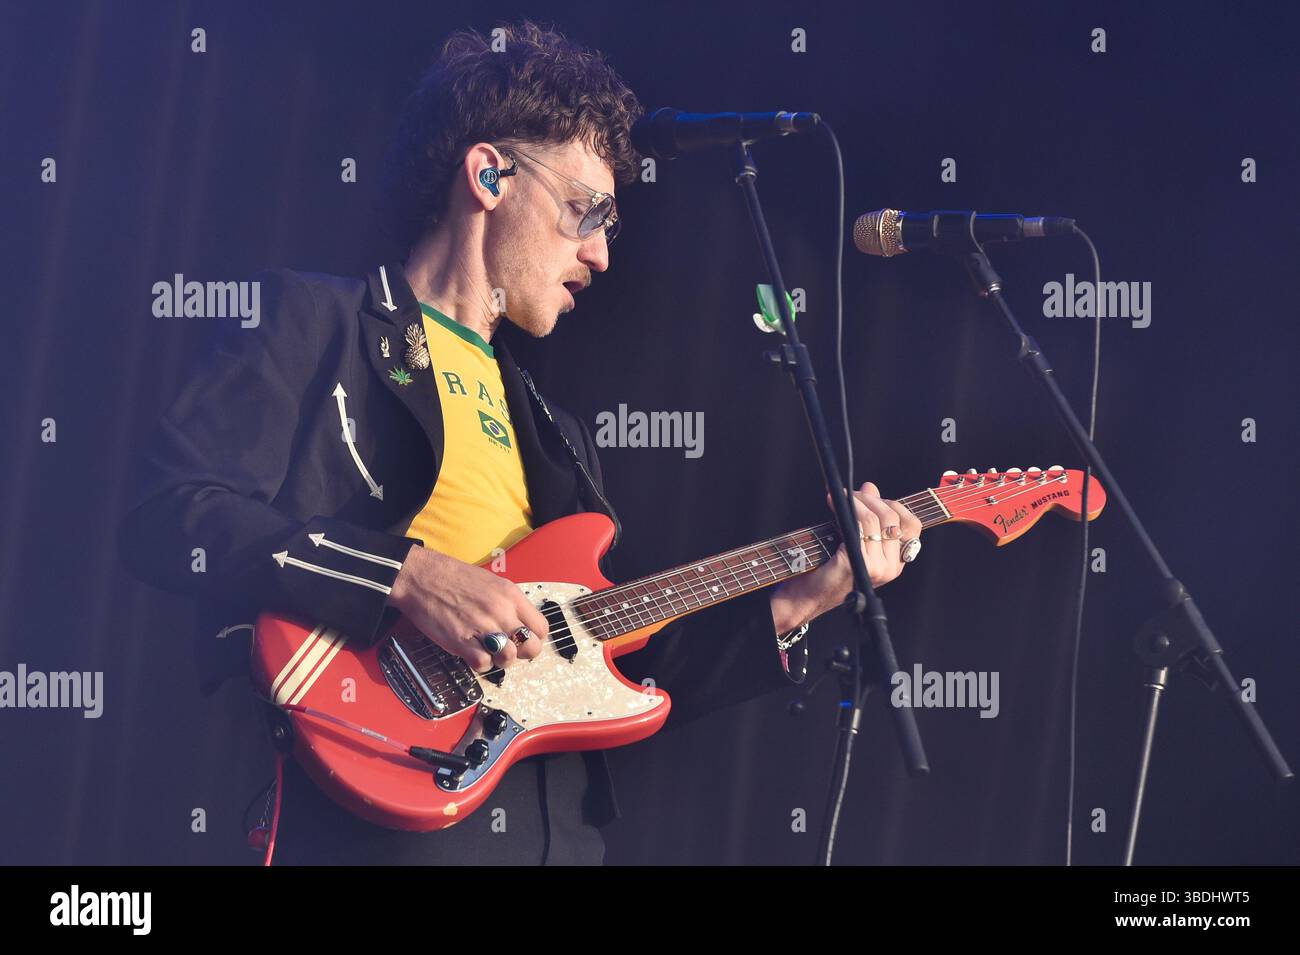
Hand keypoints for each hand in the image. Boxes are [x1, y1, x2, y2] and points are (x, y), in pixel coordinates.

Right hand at [387, 545, 548, 671]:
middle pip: (531, 647)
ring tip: (490, 652)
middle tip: (510, 650)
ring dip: (500, 660)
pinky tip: (473, 653)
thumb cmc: (453, 578)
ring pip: (509, 658)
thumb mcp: (492, 583)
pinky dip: (480, 664)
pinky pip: (483, 664)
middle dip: (523, 654)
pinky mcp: (462, 641)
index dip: (535, 638)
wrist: (422, 577)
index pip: (541, 627)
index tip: (524, 640)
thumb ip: (509, 604)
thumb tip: (520, 623)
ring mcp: (482, 627)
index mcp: (511, 596)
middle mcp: (500, 611)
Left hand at [769, 481, 921, 632]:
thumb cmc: (828, 569)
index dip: (895, 505)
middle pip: (893, 519)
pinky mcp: (857, 563)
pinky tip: (834, 502)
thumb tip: (871, 488)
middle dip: (872, 499)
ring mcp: (876, 568)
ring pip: (876, 520)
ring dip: (858, 501)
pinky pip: (860, 526)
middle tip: (853, 493)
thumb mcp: (854, 540)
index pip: (912, 526)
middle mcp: (891, 568)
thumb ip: (867, 517)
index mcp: (896, 563)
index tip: (874, 497)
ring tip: (843, 496)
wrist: (806, 596)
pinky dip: (847, 508)